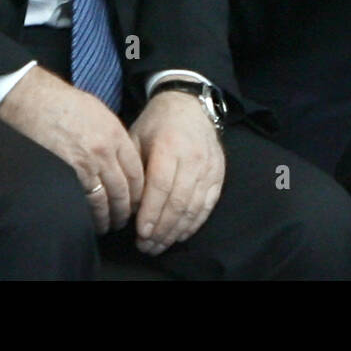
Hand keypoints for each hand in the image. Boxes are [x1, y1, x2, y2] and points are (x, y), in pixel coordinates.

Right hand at [0, 65, 143, 234]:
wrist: (35, 99)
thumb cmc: (65, 103)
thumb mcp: (100, 113)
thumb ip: (113, 136)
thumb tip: (120, 158)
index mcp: (116, 135)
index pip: (136, 172)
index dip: (139, 192)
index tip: (136, 202)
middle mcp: (105, 151)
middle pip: (124, 189)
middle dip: (125, 209)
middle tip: (123, 219)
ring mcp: (86, 163)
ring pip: (105, 199)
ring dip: (108, 216)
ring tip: (107, 225)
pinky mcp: (66, 172)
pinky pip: (84, 199)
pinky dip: (89, 213)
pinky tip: (89, 219)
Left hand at [129, 90, 225, 254]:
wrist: (188, 103)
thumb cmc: (157, 123)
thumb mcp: (137, 138)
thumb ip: (135, 171)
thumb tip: (132, 207)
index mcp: (170, 145)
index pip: (161, 185)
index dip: (151, 212)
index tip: (140, 232)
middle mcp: (193, 157)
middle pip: (179, 201)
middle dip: (162, 228)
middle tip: (146, 246)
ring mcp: (209, 166)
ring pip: (195, 206)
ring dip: (176, 230)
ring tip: (160, 245)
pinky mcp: (219, 173)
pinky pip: (208, 204)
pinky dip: (195, 222)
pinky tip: (180, 234)